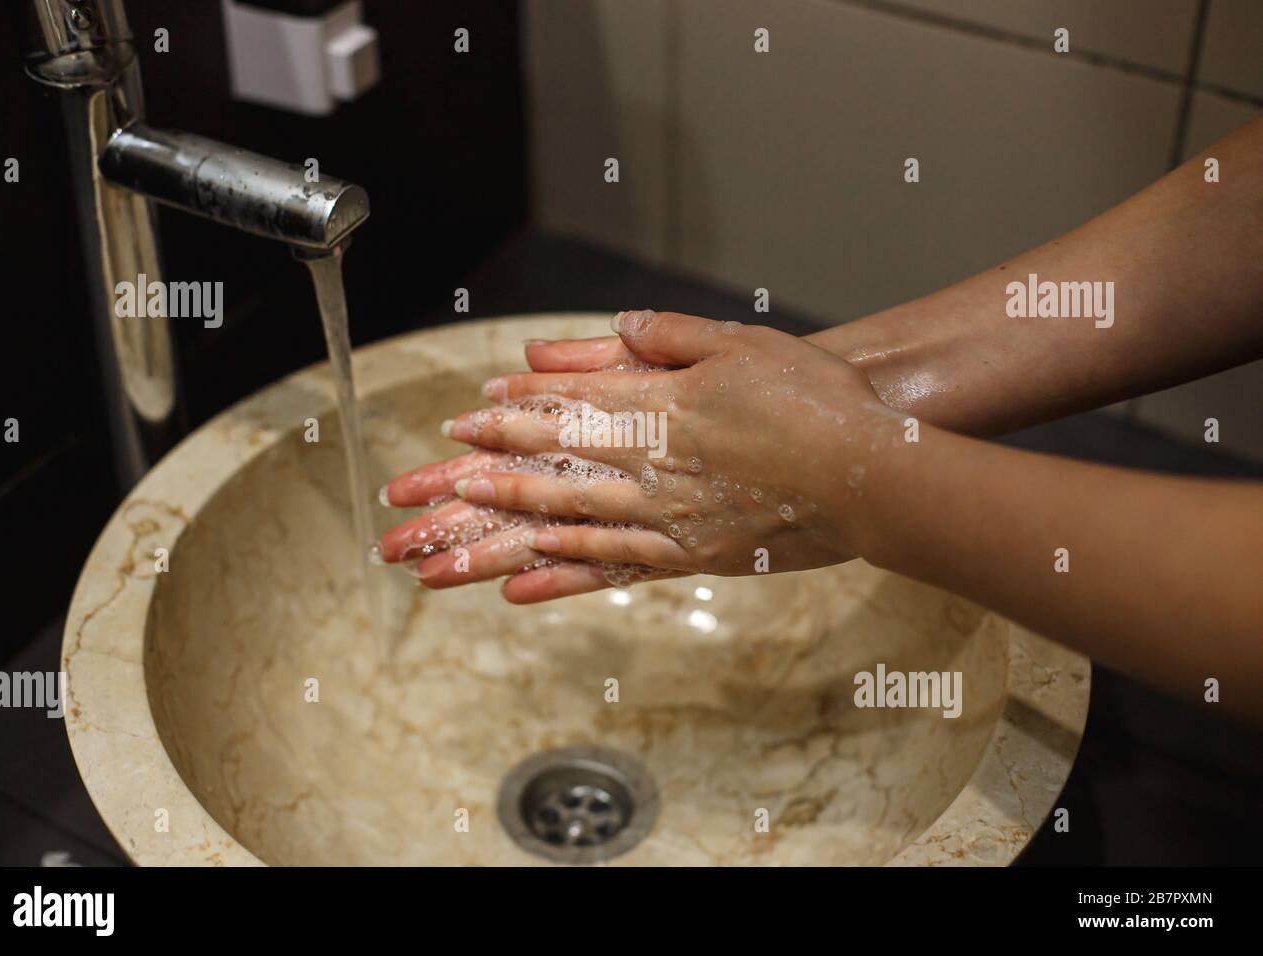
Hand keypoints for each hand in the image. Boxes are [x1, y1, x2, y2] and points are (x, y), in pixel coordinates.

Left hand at [378, 311, 897, 599]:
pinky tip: (519, 590)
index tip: (467, 419)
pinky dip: (559, 578)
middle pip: (550, 471)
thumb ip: (670, 335)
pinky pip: (609, 571)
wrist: (868, 475)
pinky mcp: (688, 557)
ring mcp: (665, 519)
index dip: (512, 414)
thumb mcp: (741, 342)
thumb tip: (617, 326)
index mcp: (659, 407)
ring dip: (499, 534)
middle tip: (428, 487)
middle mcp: (650, 466)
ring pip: (564, 527)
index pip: (568, 408)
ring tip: (446, 544)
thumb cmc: (812, 401)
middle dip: (483, 477)